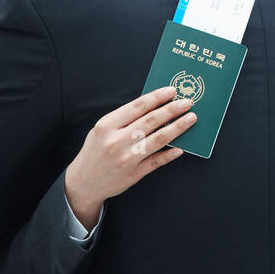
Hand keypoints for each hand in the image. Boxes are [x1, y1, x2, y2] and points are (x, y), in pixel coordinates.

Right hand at [63, 87, 194, 229]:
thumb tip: (155, 105)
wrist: (83, 182)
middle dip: (172, 110)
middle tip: (187, 102)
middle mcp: (117, 141)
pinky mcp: (134, 174)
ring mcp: (126, 158)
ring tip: (191, 118)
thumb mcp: (102, 130)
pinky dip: (170, 153)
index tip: (172, 91)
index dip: (157, 97)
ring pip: (159, 139)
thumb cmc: (96, 151)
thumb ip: (124, 118)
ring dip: (178, 127)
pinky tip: (182, 147)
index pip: (138, 106)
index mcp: (107, 125)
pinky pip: (157, 161)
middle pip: (151, 121)